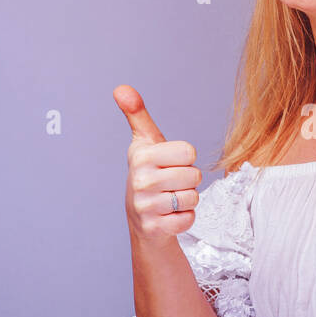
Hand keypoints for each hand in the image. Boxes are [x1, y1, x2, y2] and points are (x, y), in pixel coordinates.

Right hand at [114, 85, 202, 240]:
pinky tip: (170, 215)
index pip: (188, 152)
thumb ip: (137, 114)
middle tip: (172, 184)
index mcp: (141, 156)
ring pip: (193, 198)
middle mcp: (140, 181)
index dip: (185, 159)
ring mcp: (145, 206)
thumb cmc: (149, 174)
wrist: (142, 218)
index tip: (170, 164)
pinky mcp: (154, 228)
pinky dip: (185, 218)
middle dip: (189, 181)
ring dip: (187, 200)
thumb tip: (121, 88)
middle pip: (194, 176)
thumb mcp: (145, 143)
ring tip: (170, 199)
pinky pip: (188, 219)